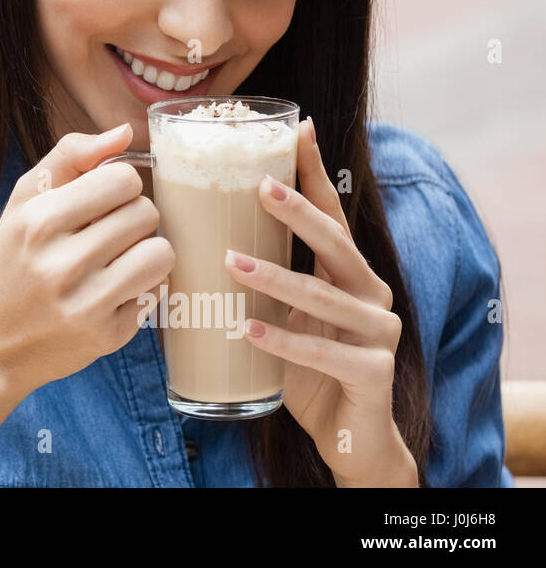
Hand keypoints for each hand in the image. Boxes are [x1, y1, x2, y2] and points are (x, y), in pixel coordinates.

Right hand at [0, 125, 174, 397]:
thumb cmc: (12, 262)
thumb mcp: (23, 202)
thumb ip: (70, 157)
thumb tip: (125, 132)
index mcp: (38, 221)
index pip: (123, 179)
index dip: (119, 186)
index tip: (101, 203)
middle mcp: (61, 263)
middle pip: (146, 213)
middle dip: (133, 218)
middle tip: (107, 234)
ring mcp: (86, 304)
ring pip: (162, 252)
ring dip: (147, 252)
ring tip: (118, 259)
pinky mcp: (107, 337)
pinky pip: (158, 291)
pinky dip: (142, 286)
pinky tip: (112, 291)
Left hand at [224, 117, 418, 486]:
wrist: (345, 438)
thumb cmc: (305, 369)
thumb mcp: (279, 315)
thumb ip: (258, 280)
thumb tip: (189, 239)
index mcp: (349, 272)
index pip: (332, 214)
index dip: (315, 172)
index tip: (299, 129)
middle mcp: (371, 293)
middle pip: (334, 242)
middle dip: (295, 211)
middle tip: (258, 185)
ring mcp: (379, 332)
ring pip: (324, 296)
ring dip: (275, 278)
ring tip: (231, 262)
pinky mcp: (374, 372)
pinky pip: (326, 352)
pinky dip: (285, 341)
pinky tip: (249, 331)